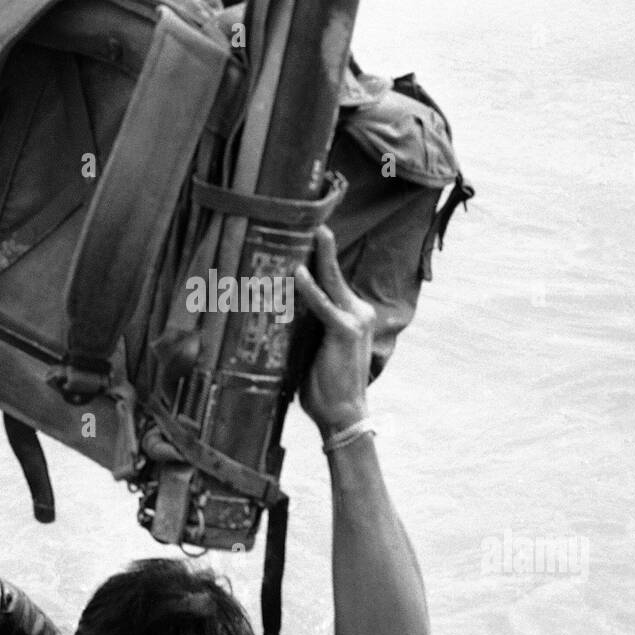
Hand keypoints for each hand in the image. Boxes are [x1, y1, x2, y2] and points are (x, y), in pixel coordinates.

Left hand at [295, 226, 375, 435]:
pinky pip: (324, 307)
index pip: (332, 281)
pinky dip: (311, 290)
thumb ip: (303, 326)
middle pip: (334, 275)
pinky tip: (300, 273)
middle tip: (315, 220)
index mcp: (350, 315)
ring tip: (316, 232)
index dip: (321, 258)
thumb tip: (277, 308)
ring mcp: (354, 321)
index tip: (309, 235)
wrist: (342, 414)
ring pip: (332, 283)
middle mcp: (357, 312)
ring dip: (322, 257)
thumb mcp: (311, 348)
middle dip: (324, 247)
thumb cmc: (323, 385)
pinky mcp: (344, 332)